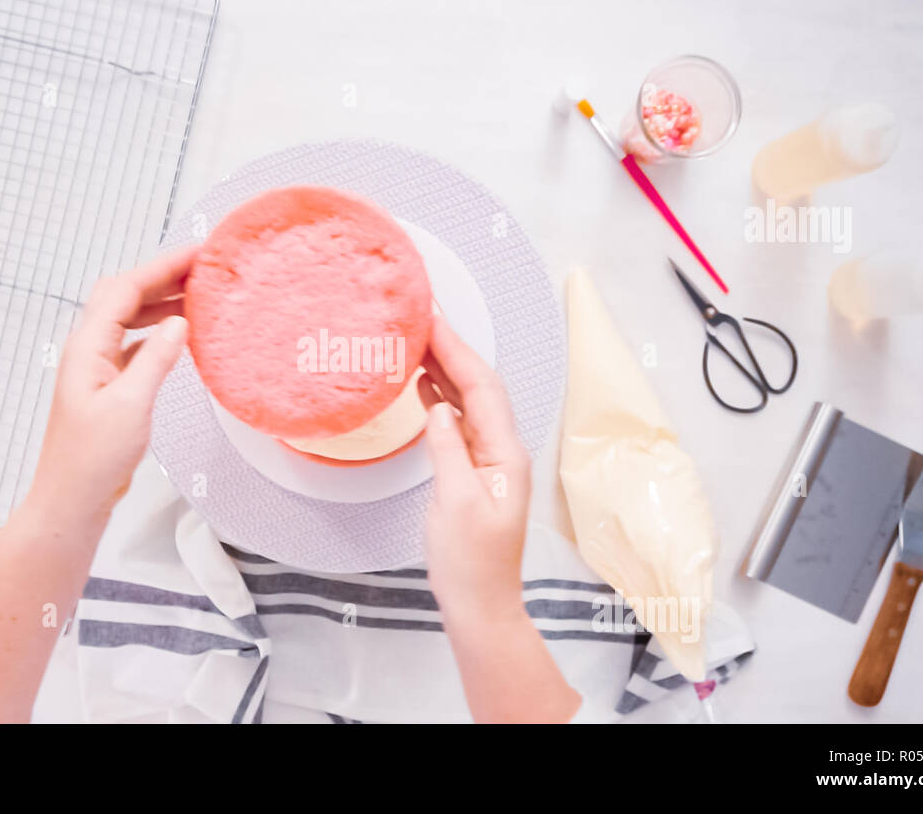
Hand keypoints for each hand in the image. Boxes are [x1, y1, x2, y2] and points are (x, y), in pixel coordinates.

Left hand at [29, 246, 196, 518]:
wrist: (73, 498)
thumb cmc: (93, 458)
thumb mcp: (131, 405)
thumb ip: (157, 360)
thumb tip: (179, 323)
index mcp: (88, 346)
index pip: (126, 288)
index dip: (163, 266)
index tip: (198, 254)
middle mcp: (89, 349)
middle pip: (125, 295)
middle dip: (162, 276)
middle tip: (202, 268)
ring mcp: (97, 366)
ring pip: (130, 318)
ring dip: (162, 302)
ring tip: (199, 295)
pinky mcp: (108, 385)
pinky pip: (135, 343)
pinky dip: (159, 332)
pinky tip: (181, 335)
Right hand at [417, 314, 531, 623]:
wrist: (480, 604)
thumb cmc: (470, 565)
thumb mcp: (454, 504)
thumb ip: (447, 450)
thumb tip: (438, 408)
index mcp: (505, 454)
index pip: (480, 387)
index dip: (456, 350)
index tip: (432, 319)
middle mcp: (502, 451)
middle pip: (477, 386)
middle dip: (451, 349)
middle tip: (422, 317)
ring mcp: (488, 461)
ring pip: (467, 402)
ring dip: (444, 369)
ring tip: (417, 340)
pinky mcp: (473, 472)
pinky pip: (457, 423)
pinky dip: (440, 398)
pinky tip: (424, 386)